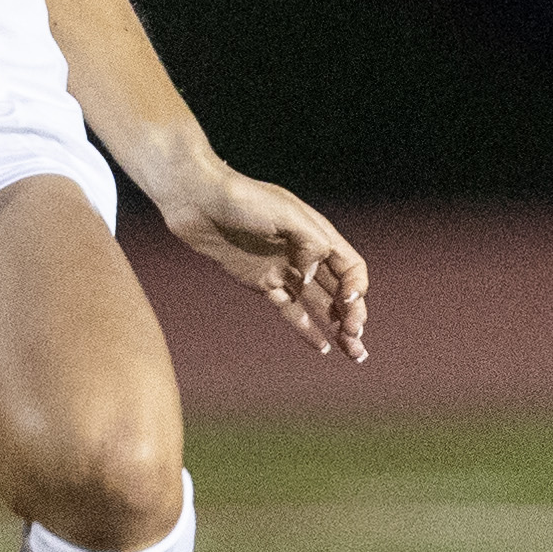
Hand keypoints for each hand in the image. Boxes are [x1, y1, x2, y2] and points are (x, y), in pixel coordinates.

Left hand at [155, 164, 368, 361]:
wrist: (194, 198)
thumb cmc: (240, 197)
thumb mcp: (285, 213)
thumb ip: (310, 243)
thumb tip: (312, 275)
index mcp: (316, 234)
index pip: (350, 267)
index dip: (356, 287)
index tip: (348, 301)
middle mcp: (303, 254)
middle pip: (338, 290)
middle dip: (352, 316)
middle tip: (358, 343)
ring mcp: (281, 268)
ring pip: (316, 303)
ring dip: (336, 328)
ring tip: (354, 353)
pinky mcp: (259, 280)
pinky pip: (288, 308)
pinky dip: (304, 327)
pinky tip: (321, 346)